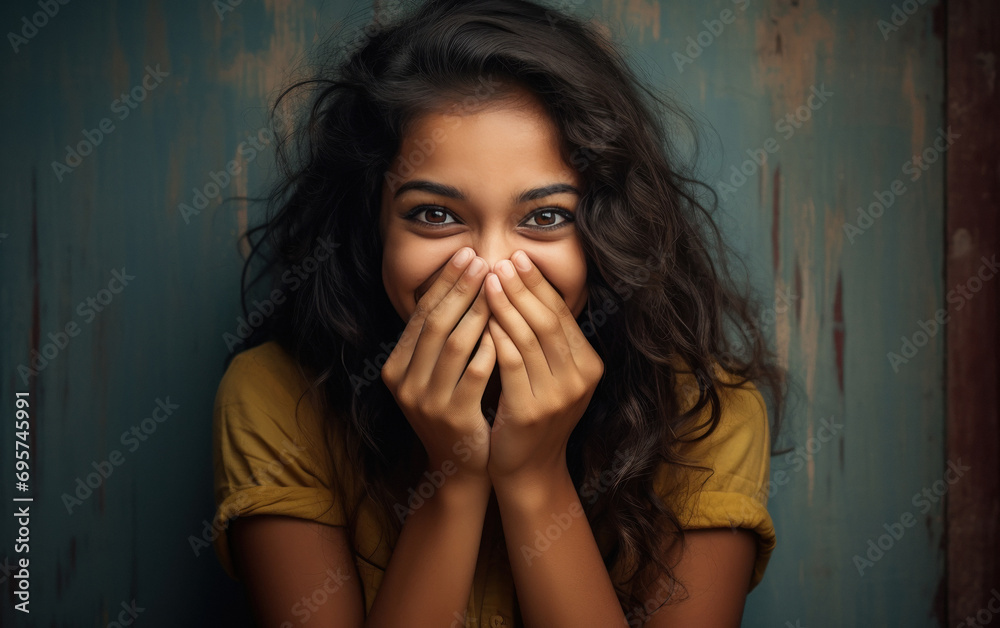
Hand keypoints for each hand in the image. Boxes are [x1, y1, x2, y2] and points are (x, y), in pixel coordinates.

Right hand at [380, 248, 496, 478]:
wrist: (461, 467)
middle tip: (482, 260)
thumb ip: (442, 337)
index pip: (422, 314)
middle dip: (461, 288)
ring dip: (479, 310)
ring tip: (499, 286)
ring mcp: (426, 402)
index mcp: (396, 368)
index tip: (466, 254)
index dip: (444, 282)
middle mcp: (404, 383)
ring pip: (455, 344)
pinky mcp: (454, 417)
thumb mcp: (438, 374)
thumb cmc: (456, 410)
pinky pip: (476, 373)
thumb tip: (462, 280)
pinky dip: (492, 346)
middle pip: (435, 323)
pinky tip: (507, 327)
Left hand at [483, 250, 603, 482]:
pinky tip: (481, 318)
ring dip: (507, 304)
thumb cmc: (531, 416)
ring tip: (488, 280)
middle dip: (523, 287)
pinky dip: (496, 337)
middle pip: (547, 320)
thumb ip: (546, 339)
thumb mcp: (550, 375)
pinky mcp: (531, 410)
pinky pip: (510, 363)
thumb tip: (526, 285)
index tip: (518, 257)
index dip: (539, 284)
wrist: (528, 469)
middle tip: (502, 259)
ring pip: (529, 337)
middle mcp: (580, 379)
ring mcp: (558, 397)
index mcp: (589, 366)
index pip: (562, 314)